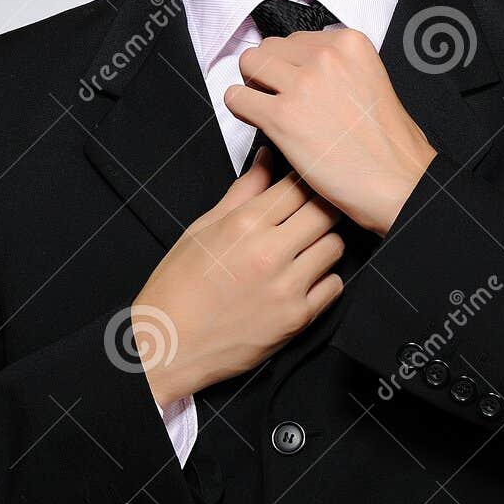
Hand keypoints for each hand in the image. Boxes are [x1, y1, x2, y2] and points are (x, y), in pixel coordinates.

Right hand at [132, 149, 345, 406]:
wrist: (169, 346)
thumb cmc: (178, 287)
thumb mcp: (202, 229)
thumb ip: (243, 191)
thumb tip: (267, 158)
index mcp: (244, 224)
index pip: (297, 185)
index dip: (306, 179)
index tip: (307, 182)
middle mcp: (269, 252)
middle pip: (325, 212)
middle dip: (323, 208)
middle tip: (313, 212)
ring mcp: (286, 287)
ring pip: (334, 246)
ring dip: (324, 242)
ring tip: (305, 247)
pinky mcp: (297, 318)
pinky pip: (334, 286)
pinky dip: (325, 279)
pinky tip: (304, 278)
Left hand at [223, 28, 436, 235]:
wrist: (398, 183)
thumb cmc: (389, 143)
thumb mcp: (372, 79)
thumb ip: (338, 66)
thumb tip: (300, 66)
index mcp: (350, 43)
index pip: (296, 39)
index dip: (291, 65)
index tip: (298, 85)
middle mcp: (326, 56)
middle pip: (269, 48)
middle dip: (269, 72)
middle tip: (280, 99)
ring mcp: (303, 85)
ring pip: (249, 65)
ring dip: (253, 87)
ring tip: (268, 109)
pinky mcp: (282, 117)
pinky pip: (236, 98)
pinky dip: (242, 109)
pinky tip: (259, 122)